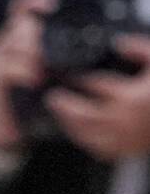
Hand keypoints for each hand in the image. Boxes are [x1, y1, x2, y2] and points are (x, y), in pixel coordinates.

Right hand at [0, 0, 59, 152]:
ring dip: (34, 54)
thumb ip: (55, 56)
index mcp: (17, 40)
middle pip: (22, 23)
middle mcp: (4, 45)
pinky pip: (8, 67)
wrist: (7, 131)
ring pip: (16, 42)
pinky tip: (35, 81)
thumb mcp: (47, 73)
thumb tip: (83, 45)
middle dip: (40, 35)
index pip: (21, 8)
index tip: (52, 5)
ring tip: (44, 72)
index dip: (34, 1)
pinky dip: (24, 72)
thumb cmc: (30, 102)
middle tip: (51, 56)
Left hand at [45, 34, 149, 160]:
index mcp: (131, 97)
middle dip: (65, 105)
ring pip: (86, 134)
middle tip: (53, 96)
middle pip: (83, 114)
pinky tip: (76, 132)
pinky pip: (98, 149)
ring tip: (59, 112)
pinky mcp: (126, 150)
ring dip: (69, 124)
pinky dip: (84, 141)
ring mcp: (123, 138)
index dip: (78, 79)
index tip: (67, 73)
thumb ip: (139, 49)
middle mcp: (123, 121)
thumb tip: (118, 43)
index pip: (96, 85)